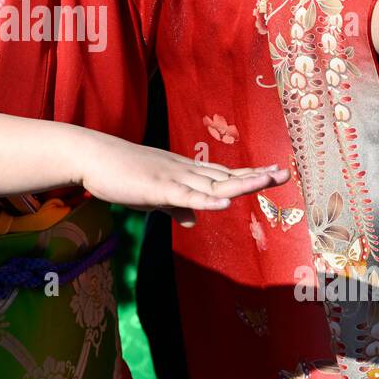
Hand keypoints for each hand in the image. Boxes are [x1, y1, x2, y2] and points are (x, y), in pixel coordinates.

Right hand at [72, 130, 288, 227]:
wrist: (92, 157)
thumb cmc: (120, 175)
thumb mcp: (153, 196)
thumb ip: (174, 206)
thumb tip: (192, 221)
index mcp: (185, 172)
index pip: (223, 174)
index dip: (249, 175)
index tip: (275, 172)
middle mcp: (185, 171)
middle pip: (226, 175)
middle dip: (256, 175)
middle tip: (285, 173)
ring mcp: (173, 178)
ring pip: (213, 183)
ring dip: (242, 183)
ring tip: (268, 180)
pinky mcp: (157, 188)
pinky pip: (186, 195)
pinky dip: (207, 199)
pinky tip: (226, 201)